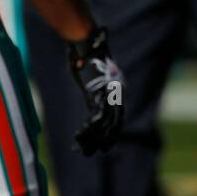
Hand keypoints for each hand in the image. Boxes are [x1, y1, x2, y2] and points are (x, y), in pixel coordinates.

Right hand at [67, 27, 123, 155]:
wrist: (88, 43)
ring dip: (92, 140)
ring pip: (103, 125)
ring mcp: (108, 94)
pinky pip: (94, 118)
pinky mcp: (98, 94)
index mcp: (117, 89)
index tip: (106, 144)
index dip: (113, 131)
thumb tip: (83, 75)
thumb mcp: (94, 71)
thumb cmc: (89, 53)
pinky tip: (77, 139)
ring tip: (82, 151)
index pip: (119, 116)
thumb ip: (93, 82)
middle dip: (104, 139)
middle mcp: (116, 93)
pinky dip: (86, 131)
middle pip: (113, 123)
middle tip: (94, 152)